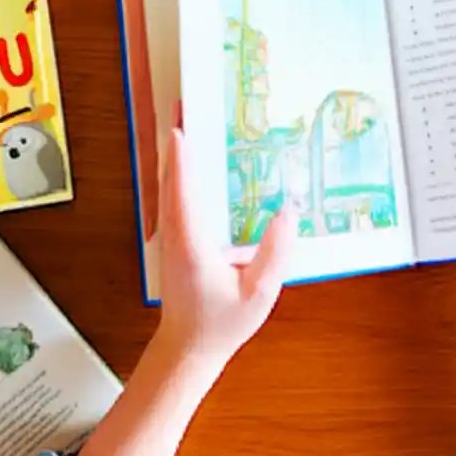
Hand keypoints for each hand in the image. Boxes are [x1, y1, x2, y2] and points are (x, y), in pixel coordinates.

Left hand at [158, 128, 295, 365]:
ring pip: (166, 188)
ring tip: (183, 121)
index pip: (183, 195)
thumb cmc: (221, 323)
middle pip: (168, 181)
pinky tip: (185, 162)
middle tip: (183, 106)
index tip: (181, 130)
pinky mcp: (173, 241)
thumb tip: (288, 212)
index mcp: (191, 246)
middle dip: (175, 144)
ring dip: (174, 156)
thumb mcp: (258, 293)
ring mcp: (169, 238)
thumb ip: (274, 252)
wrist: (188, 348)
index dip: (182, 161)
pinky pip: (172, 200)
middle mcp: (174, 236)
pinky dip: (176, 175)